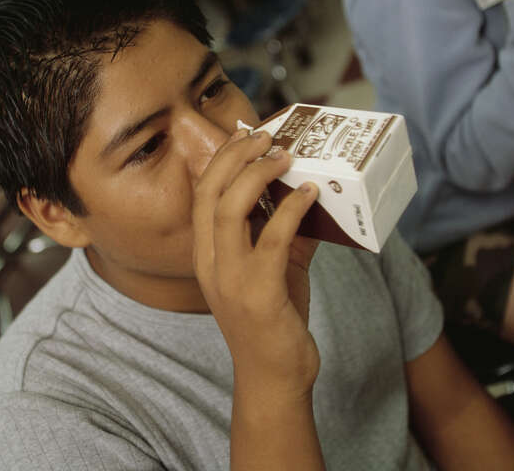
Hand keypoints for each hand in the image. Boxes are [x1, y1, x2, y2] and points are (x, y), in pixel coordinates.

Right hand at [192, 129, 319, 396]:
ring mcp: (231, 279)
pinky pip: (272, 238)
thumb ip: (287, 233)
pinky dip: (293, 209)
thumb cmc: (273, 322)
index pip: (202, 194)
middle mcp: (210, 263)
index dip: (221, 159)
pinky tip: (311, 193)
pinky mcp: (259, 293)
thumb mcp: (277, 270)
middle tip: (266, 137)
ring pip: (230, 209)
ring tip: (284, 155)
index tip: (245, 135)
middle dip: (235, 156)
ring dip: (258, 174)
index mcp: (206, 255)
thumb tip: (311, 195)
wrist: (274, 377)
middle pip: (209, 192)